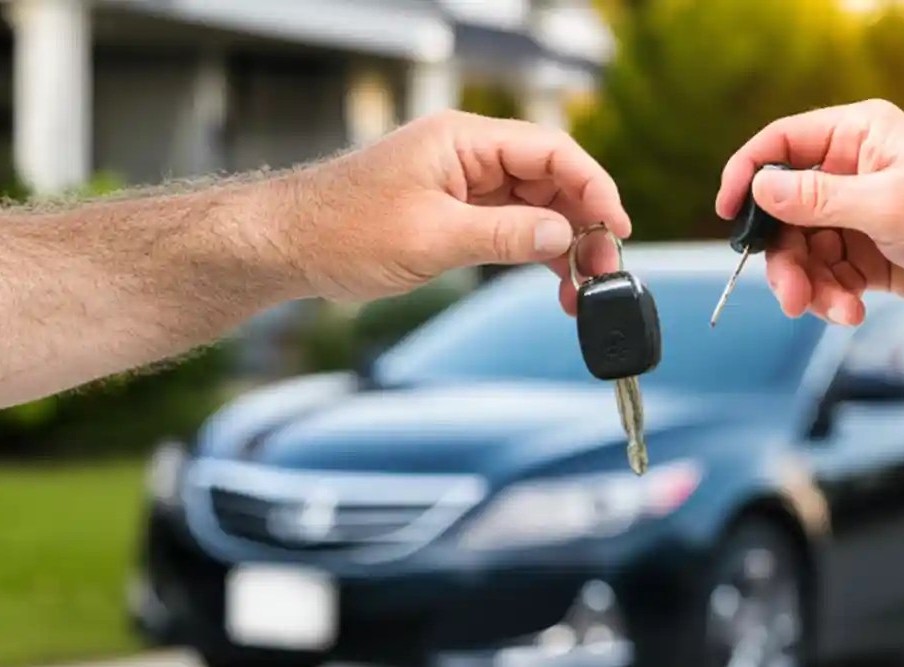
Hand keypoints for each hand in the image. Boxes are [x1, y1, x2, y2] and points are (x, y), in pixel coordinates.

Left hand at [275, 110, 629, 312]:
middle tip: (602, 272)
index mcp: (462, 140)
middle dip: (583, 224)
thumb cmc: (342, 231)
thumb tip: (565, 235)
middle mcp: (468, 155)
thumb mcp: (432, 239)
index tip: (617, 227)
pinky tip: (555, 282)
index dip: (593, 187)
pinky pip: (513, 226)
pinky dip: (537, 252)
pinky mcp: (456, 212)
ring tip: (582, 288)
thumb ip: (505, 235)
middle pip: (551, 180)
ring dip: (564, 245)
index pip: (551, 151)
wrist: (286, 246)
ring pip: (537, 206)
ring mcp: (463, 184)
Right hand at [716, 100, 903, 323]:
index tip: (728, 214)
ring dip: (811, 285)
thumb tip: (761, 188)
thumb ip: (815, 199)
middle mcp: (853, 170)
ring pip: (805, 251)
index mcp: (858, 135)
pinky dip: (833, 297)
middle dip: (785, 257)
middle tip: (790, 295)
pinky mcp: (870, 255)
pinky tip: (852, 312)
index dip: (748, 175)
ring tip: (832, 310)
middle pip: (786, 211)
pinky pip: (830, 275)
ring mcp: (860, 214)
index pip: (781, 145)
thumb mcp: (884, 206)